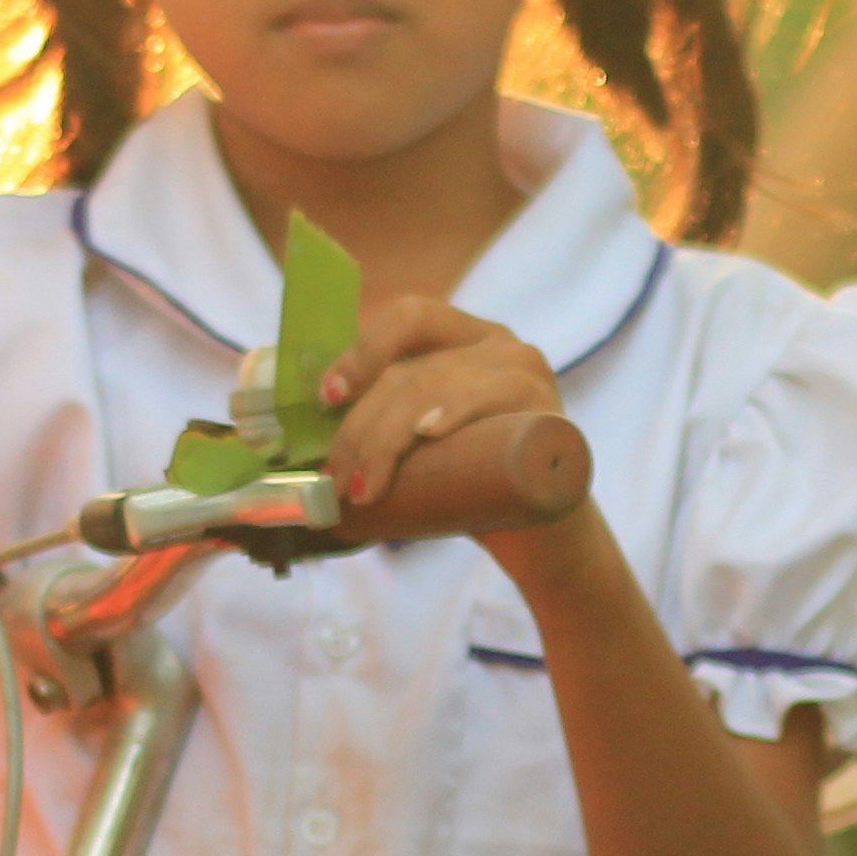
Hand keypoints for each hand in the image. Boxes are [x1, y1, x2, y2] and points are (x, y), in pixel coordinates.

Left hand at [319, 297, 563, 535]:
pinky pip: (496, 395)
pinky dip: (456, 410)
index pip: (409, 318)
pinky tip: (430, 431)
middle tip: (337, 481)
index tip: (326, 398)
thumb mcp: (425, 446)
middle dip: (362, 427)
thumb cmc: (476, 488)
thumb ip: (386, 429)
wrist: (543, 537)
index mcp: (465, 339)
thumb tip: (306, 454)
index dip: (362, 350)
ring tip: (363, 489)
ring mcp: (528, 374)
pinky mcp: (549, 411)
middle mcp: (499, 345)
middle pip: (413, 370)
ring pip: (438, 387)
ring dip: (387, 439)